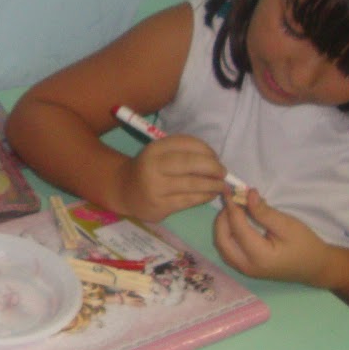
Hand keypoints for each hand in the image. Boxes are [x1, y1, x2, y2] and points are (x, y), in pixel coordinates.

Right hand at [112, 135, 228, 221]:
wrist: (125, 191)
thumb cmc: (150, 170)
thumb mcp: (160, 154)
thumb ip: (183, 153)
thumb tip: (215, 161)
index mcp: (155, 148)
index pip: (187, 143)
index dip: (206, 150)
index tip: (215, 157)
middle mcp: (153, 165)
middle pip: (190, 162)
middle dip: (213, 167)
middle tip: (223, 172)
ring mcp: (156, 187)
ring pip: (192, 183)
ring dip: (213, 184)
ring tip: (221, 185)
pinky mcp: (160, 205)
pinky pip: (189, 200)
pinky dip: (205, 197)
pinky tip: (210, 195)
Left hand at [212, 190, 334, 286]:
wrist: (314, 267)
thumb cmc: (304, 244)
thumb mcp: (287, 225)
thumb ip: (264, 212)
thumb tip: (247, 195)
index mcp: (259, 256)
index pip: (237, 228)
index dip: (232, 207)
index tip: (232, 190)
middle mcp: (247, 266)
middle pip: (222, 240)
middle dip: (223, 218)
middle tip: (232, 200)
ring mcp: (244, 269)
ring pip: (221, 246)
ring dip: (222, 226)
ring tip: (234, 209)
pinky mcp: (245, 267)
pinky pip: (227, 250)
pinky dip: (226, 234)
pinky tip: (235, 221)